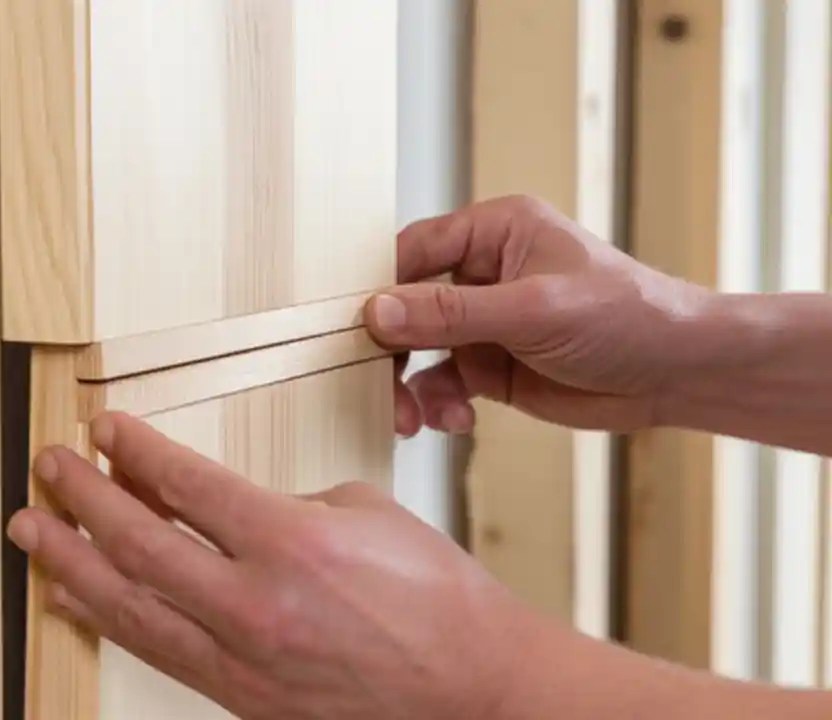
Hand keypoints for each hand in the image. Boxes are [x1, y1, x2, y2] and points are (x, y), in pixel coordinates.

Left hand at [6, 412, 537, 719]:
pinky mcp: (241, 698)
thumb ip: (282, 503)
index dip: (133, 450)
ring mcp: (243, 660)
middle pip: (138, 541)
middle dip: (81, 496)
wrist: (474, 690)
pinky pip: (155, 652)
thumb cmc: (437, 599)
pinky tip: (72, 598)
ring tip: (29, 530)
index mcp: (292, 542)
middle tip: (48, 466)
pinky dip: (105, 620)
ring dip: (69, 561)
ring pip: (129, 605)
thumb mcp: (365, 511)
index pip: (184, 483)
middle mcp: (256, 604)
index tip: (104, 427)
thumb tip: (222, 506)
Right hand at [364, 195, 715, 435]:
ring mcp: (484, 321)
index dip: (377, 288)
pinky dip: (438, 406)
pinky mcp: (490, 365)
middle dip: (389, 350)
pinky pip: (442, 384)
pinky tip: (457, 423)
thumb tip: (376, 311)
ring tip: (413, 419)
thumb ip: (451, 314)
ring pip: (417, 351)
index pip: (412, 251)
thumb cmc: (627, 316)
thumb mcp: (533, 311)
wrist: (679, 374)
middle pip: (404, 304)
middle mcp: (481, 272)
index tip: (350, 328)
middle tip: (377, 385)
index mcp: (493, 231)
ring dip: (409, 386)